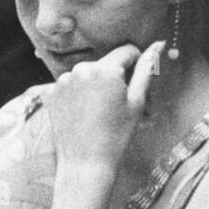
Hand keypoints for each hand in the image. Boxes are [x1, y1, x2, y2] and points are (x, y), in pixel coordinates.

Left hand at [43, 41, 161, 171]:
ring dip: (95, 86)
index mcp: (105, 69)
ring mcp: (62, 81)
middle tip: (120, 106)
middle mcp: (80, 69)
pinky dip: (78, 96)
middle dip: (115, 78)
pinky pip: (70, 86)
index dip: (137, 64)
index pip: (127, 51)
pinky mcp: (50, 93)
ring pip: (87, 75)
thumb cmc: (117, 135)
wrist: (85, 163)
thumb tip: (158, 45)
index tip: (137, 84)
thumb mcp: (138, 102)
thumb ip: (147, 70)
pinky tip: (83, 115)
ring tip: (100, 113)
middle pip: (105, 64)